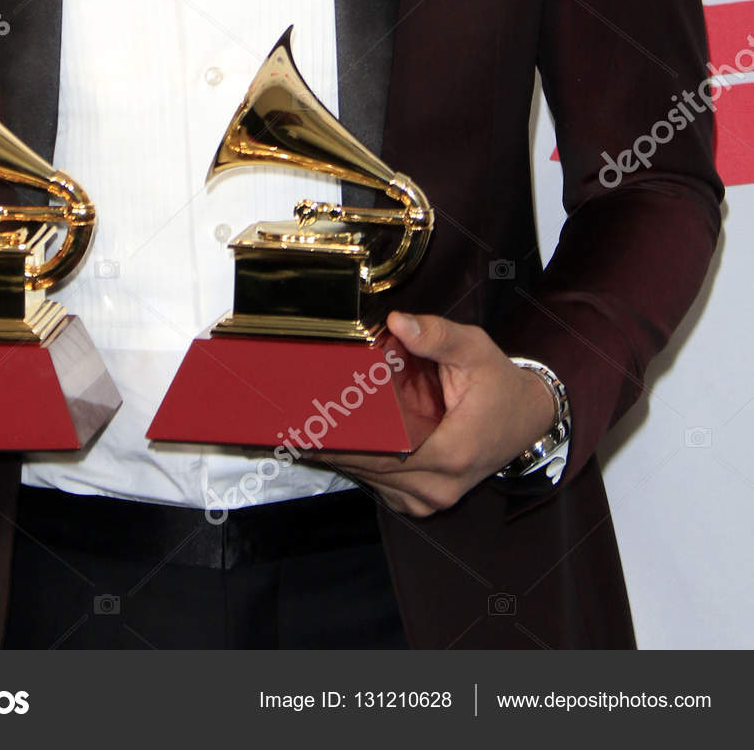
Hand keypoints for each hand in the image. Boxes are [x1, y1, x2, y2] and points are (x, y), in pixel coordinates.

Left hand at [316, 311, 556, 517]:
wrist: (526, 418)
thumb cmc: (500, 385)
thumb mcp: (475, 349)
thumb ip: (436, 335)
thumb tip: (399, 322)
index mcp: (450, 452)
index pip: (382, 453)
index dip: (344, 439)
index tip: (310, 424)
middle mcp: (439, 484)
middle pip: (371, 469)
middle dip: (334, 445)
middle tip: (296, 421)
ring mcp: (431, 497)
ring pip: (373, 481)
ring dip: (345, 456)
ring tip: (308, 429)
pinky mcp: (425, 499)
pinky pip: (384, 486)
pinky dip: (363, 465)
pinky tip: (341, 442)